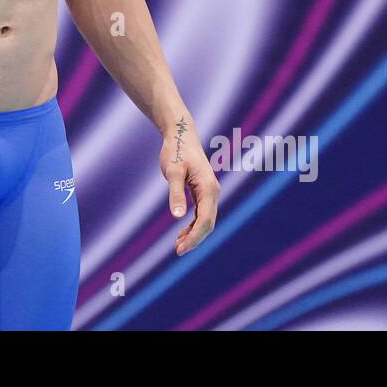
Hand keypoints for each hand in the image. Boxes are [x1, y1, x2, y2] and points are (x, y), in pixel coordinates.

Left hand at [160, 113, 219, 255]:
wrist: (181, 135)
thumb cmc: (176, 151)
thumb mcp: (173, 171)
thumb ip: (175, 193)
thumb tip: (177, 217)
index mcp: (209, 189)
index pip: (205, 220)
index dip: (194, 237)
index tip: (180, 248)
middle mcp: (213, 192)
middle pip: (208, 223)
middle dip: (195, 239)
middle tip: (178, 251)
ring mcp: (209, 192)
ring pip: (206, 220)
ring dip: (194, 234)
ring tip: (178, 246)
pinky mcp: (202, 191)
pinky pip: (201, 214)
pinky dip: (193, 225)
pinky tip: (182, 233)